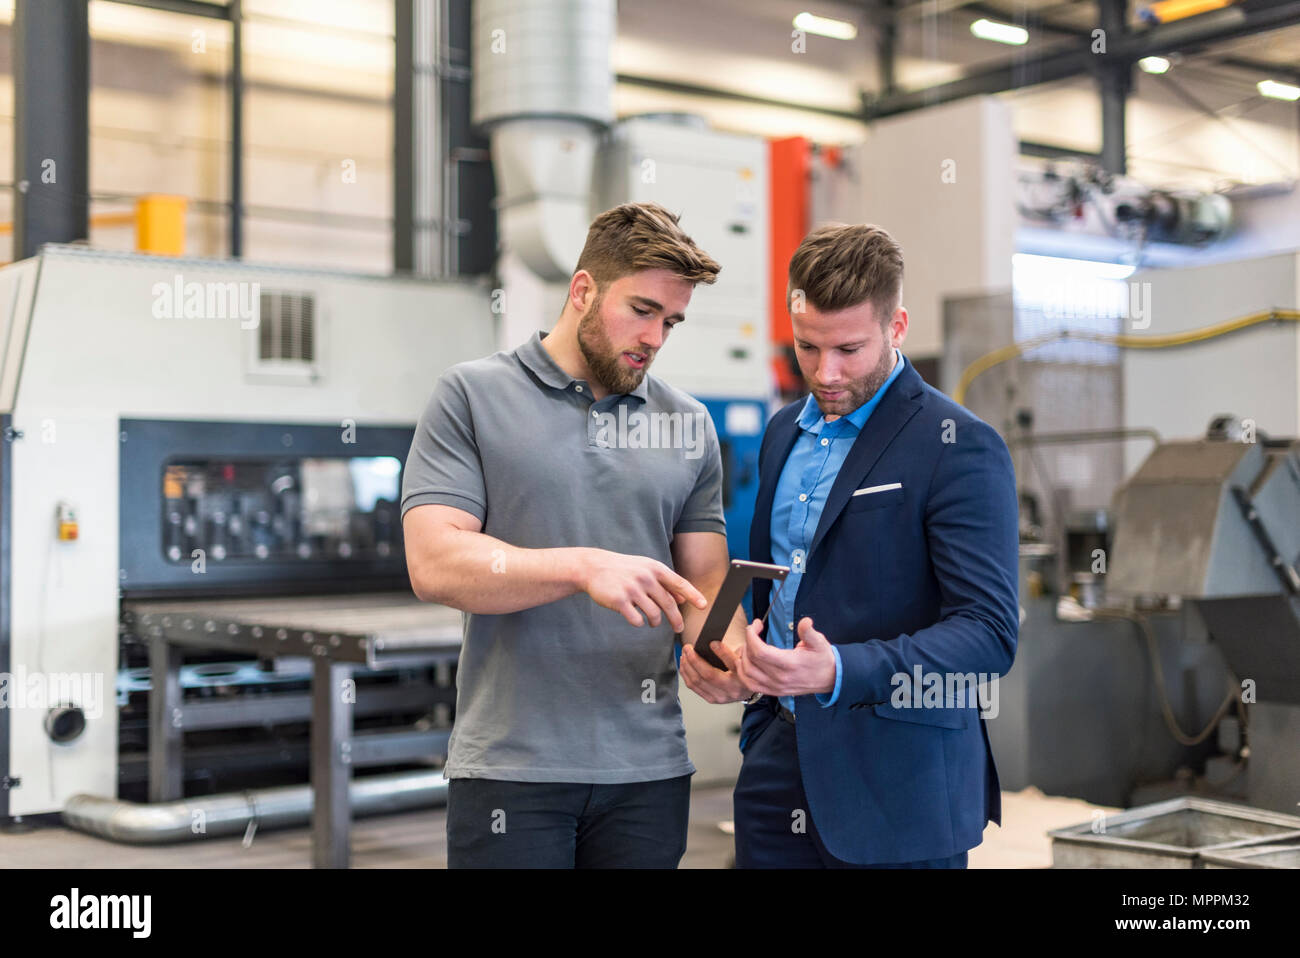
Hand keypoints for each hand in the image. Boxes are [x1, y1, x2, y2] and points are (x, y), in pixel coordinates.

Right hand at [578, 549, 706, 630]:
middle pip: (668, 604)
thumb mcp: (645, 569)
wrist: (594, 567)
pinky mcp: (619, 601)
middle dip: (676, 619)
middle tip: (679, 628)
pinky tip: (636, 618)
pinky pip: (636, 619)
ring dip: (655, 622)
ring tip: (653, 622)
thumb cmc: (624, 569)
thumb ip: (664, 582)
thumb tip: (683, 598)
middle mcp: (645, 578)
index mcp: (654, 569)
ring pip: (653, 614)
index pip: (679, 583)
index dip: (693, 595)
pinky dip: (638, 622)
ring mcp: (632, 589)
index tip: (703, 606)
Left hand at [679, 641, 751, 702]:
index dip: (722, 652)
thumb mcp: (746, 658)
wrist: (748, 688)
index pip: (732, 664)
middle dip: (694, 659)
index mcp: (744, 677)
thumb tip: (715, 642)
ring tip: (684, 654)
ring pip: (697, 681)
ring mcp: (721, 696)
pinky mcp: (712, 699)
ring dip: (687, 666)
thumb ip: (736, 650)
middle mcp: (732, 689)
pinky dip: (685, 674)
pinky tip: (684, 664)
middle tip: (688, 647)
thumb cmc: (745, 669)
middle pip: (708, 674)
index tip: (712, 642)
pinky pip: (693, 686)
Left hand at [730, 617, 836, 697]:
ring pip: (747, 673)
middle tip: (753, 632)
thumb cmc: (822, 660)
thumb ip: (809, 632)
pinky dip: (743, 673)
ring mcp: (775, 686)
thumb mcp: (819, 642)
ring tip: (749, 645)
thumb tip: (805, 622)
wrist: (830, 679)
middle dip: (747, 642)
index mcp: (789, 664)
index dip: (751, 635)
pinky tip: (746, 662)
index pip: (760, 651)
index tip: (756, 625)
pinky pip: (751, 685)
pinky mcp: (774, 691)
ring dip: (743, 657)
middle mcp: (780, 677)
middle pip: (751, 660)